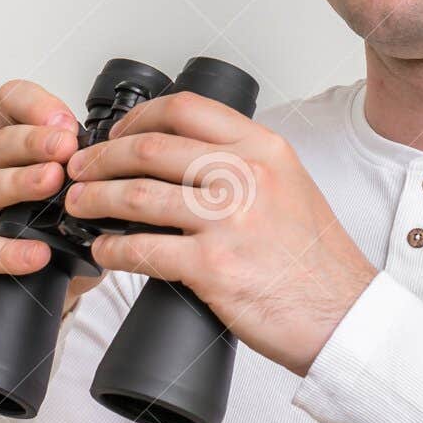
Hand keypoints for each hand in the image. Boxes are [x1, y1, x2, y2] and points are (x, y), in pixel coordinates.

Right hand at [0, 79, 91, 308]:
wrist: (20, 291)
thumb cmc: (43, 237)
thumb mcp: (74, 203)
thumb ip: (90, 182)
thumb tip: (124, 173)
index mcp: (8, 147)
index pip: (11, 104)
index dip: (34, 105)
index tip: (65, 121)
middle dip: (35, 142)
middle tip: (66, 147)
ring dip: (20, 182)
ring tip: (52, 183)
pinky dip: (7, 252)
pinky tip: (36, 254)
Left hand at [63, 91, 378, 375]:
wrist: (342, 313)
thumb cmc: (316, 259)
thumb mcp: (290, 185)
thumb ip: (245, 164)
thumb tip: (185, 157)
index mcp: (263, 148)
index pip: (185, 109)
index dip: (137, 118)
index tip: (116, 133)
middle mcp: (246, 175)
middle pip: (150, 148)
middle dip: (102, 157)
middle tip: (80, 169)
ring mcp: (229, 219)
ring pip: (137, 195)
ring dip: (95, 199)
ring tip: (80, 205)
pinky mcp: (214, 266)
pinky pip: (142, 251)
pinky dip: (112, 251)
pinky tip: (104, 251)